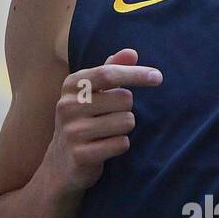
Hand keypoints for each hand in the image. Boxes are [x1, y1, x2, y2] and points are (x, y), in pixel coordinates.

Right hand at [47, 47, 161, 192]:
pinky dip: (121, 145)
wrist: (60, 164)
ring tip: (107, 134)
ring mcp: (73, 131)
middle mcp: (68, 106)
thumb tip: (131, 53)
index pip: (109, 73)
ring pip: (126, 122)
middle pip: (124, 99)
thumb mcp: (91, 94)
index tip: (158, 77)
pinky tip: (105, 148)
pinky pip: (121, 144)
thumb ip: (110, 71)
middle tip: (111, 118)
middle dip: (127, 109)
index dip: (136, 74)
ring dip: (125, 129)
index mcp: (72, 86)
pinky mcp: (81, 155)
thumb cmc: (83, 122)